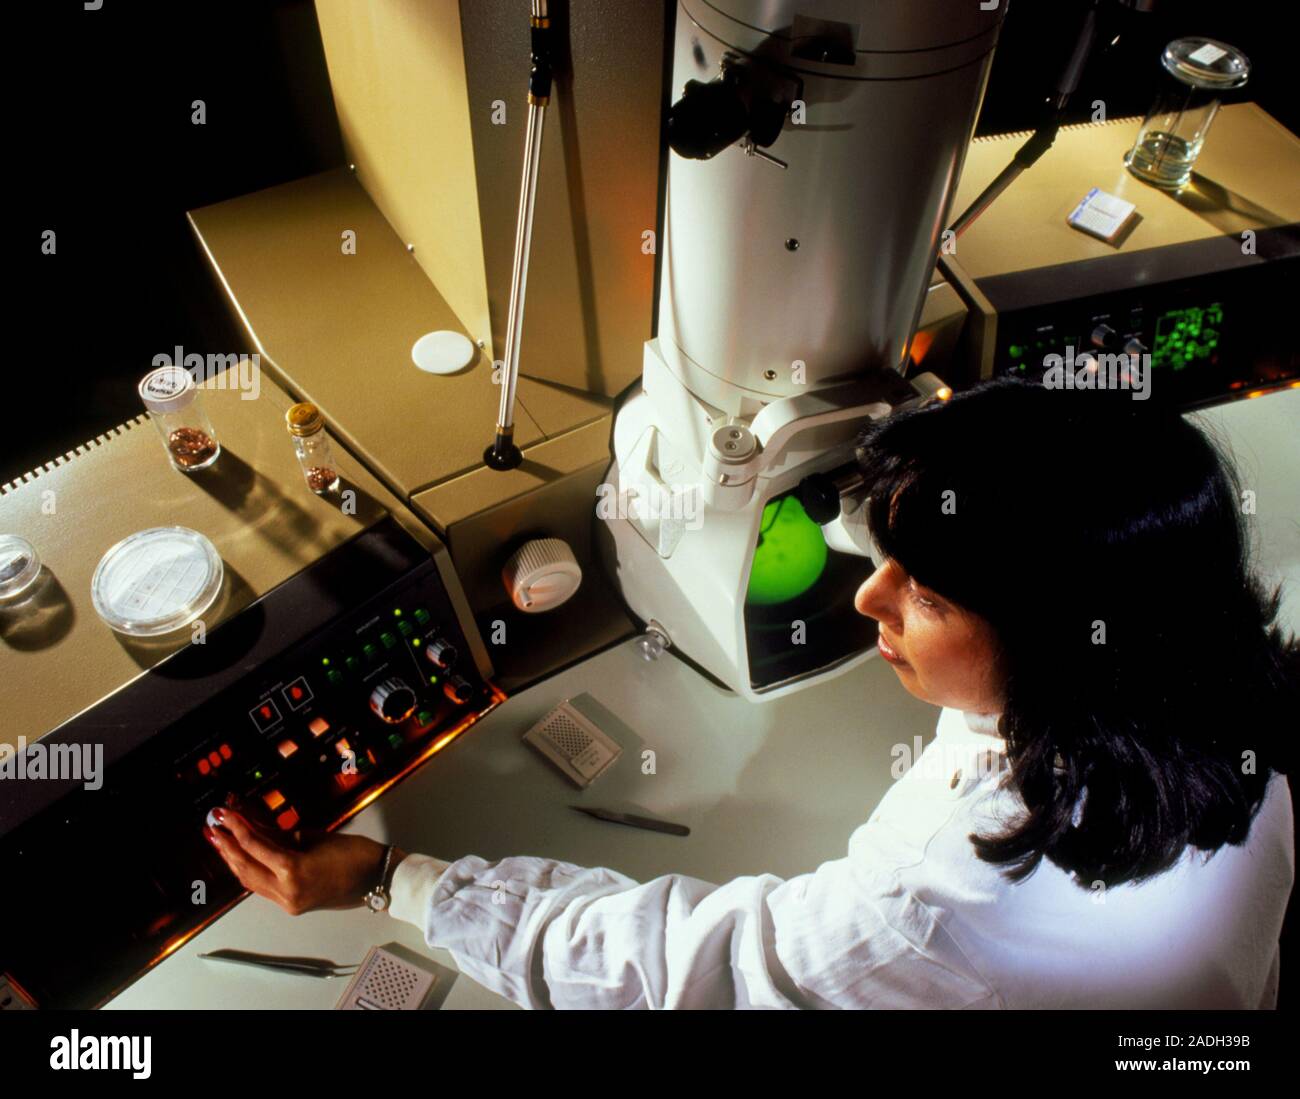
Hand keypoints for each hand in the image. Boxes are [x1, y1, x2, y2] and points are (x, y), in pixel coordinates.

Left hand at [204, 802, 405, 915]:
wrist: (378, 878)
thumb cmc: (357, 856)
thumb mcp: (316, 838)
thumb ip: (283, 836)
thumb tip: (258, 829)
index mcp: (293, 872)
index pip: (255, 847)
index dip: (236, 829)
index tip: (224, 815)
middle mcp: (287, 892)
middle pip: (245, 868)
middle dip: (227, 846)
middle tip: (213, 828)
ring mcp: (289, 902)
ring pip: (250, 882)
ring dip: (234, 860)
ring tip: (221, 842)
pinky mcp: (293, 904)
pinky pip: (263, 888)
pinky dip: (251, 871)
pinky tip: (242, 858)